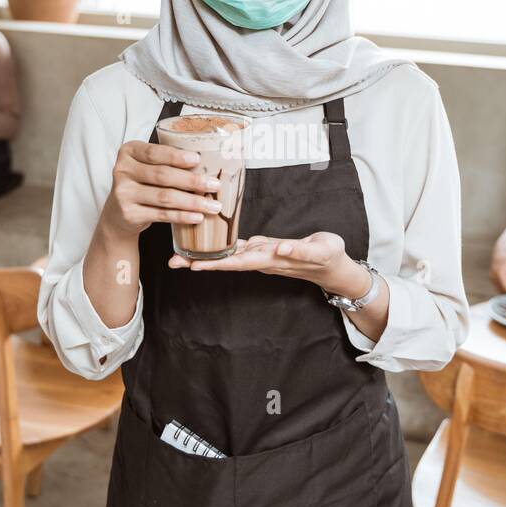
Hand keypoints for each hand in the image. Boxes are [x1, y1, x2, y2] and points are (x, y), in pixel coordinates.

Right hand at [98, 139, 221, 240]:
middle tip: (214, 185)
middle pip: (162, 175)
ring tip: (212, 205)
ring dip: (192, 201)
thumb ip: (167, 161)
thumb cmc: (141, 183)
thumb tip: (207, 165)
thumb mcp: (147, 166)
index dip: (176, 156)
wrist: (118, 213)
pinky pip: (161, 214)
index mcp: (128, 152)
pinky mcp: (129, 214)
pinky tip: (197, 216)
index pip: (154, 152)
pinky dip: (182, 216)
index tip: (197, 160)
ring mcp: (123, 193)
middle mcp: (122, 170)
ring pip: (164, 197)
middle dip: (192, 181)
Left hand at [168, 232, 350, 288]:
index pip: (238, 262)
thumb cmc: (328, 256)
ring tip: (179, 254)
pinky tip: (205, 241)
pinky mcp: (263, 248)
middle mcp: (261, 259)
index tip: (193, 265)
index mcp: (271, 259)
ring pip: (227, 255)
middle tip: (172, 261)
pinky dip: (220, 245)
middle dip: (200, 261)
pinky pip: (237, 247)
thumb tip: (280, 248)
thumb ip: (300, 250)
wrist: (333, 264)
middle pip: (225, 261)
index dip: (216, 263)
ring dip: (204, 256)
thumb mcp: (320, 251)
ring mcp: (260, 255)